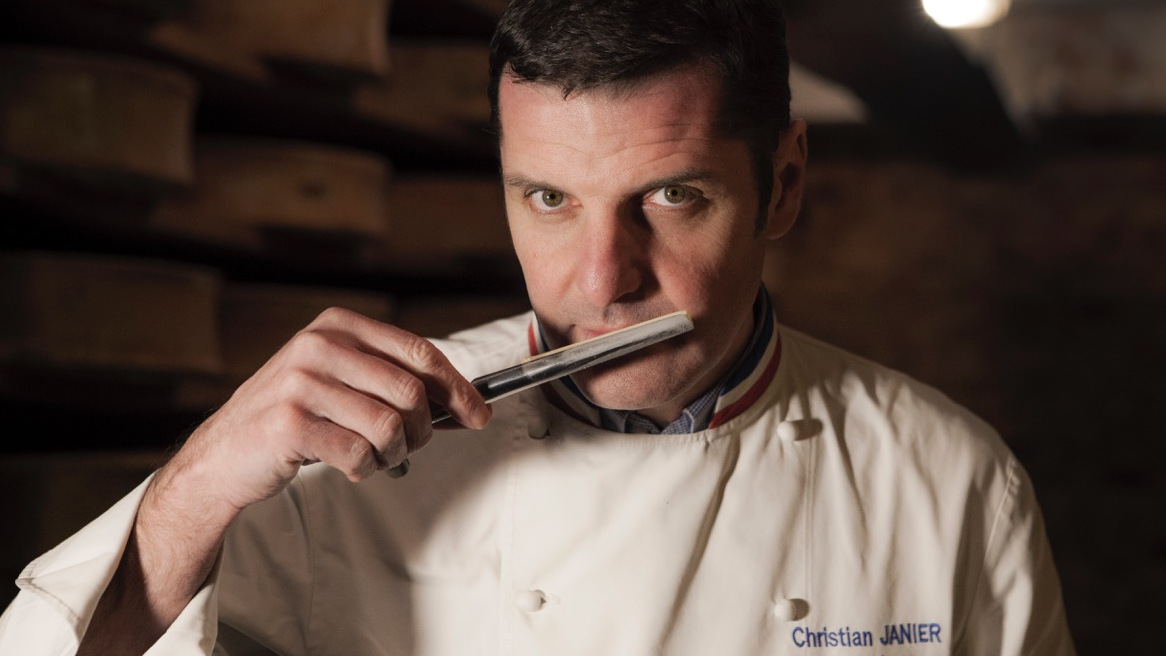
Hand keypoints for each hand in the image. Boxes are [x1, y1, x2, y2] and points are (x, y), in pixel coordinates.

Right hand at [166, 307, 491, 515]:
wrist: (223, 456)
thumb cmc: (294, 418)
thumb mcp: (339, 380)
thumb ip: (391, 381)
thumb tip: (462, 401)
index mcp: (337, 326)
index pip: (418, 352)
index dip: (456, 386)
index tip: (476, 413)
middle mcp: (318, 346)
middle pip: (410, 390)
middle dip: (423, 428)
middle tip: (412, 447)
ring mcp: (301, 383)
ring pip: (388, 425)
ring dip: (394, 453)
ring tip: (376, 457)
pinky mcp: (290, 424)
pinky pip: (359, 453)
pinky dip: (365, 469)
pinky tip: (350, 466)